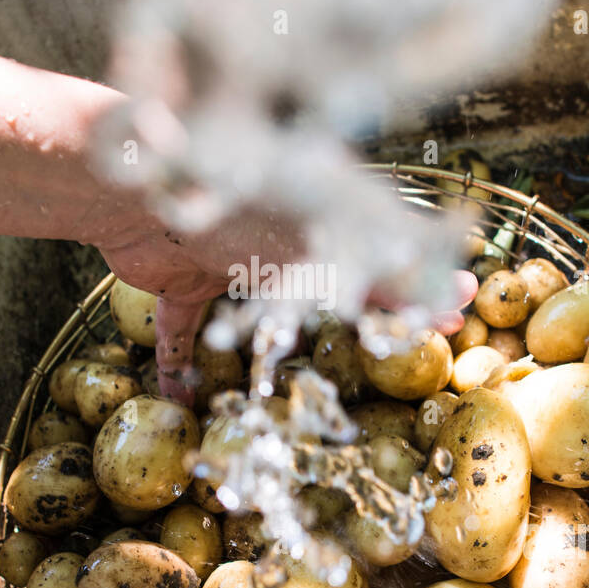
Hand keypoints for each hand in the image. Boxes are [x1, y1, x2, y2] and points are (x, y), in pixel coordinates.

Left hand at [97, 204, 476, 400]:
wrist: (131, 184)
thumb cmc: (225, 186)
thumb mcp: (313, 214)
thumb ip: (371, 246)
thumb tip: (443, 267)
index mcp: (313, 211)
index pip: (379, 248)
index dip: (416, 279)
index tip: (457, 301)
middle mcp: (278, 233)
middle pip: (335, 279)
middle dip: (374, 310)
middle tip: (415, 332)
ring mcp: (232, 256)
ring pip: (268, 310)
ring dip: (284, 344)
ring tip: (305, 382)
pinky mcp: (183, 279)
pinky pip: (186, 329)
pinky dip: (181, 365)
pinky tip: (182, 403)